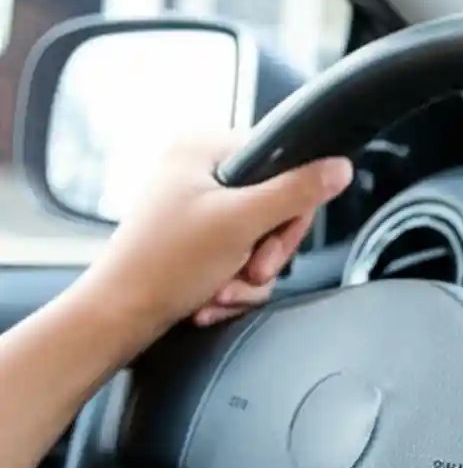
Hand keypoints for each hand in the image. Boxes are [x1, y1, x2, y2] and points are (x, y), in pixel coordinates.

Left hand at [75, 132, 352, 332]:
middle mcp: (198, 170)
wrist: (117, 320)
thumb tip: (340, 167)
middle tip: (248, 270)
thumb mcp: (242, 223)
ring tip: (222, 291)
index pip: (282, 163)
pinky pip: (240, 257)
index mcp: (203, 147)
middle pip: (275, 205)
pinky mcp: (196, 241)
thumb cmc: (163, 265)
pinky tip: (212, 298)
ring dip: (249, 276)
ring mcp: (197, 207)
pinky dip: (233, 285)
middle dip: (265, 252)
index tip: (273, 240)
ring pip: (261, 238)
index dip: (290, 208)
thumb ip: (297, 192)